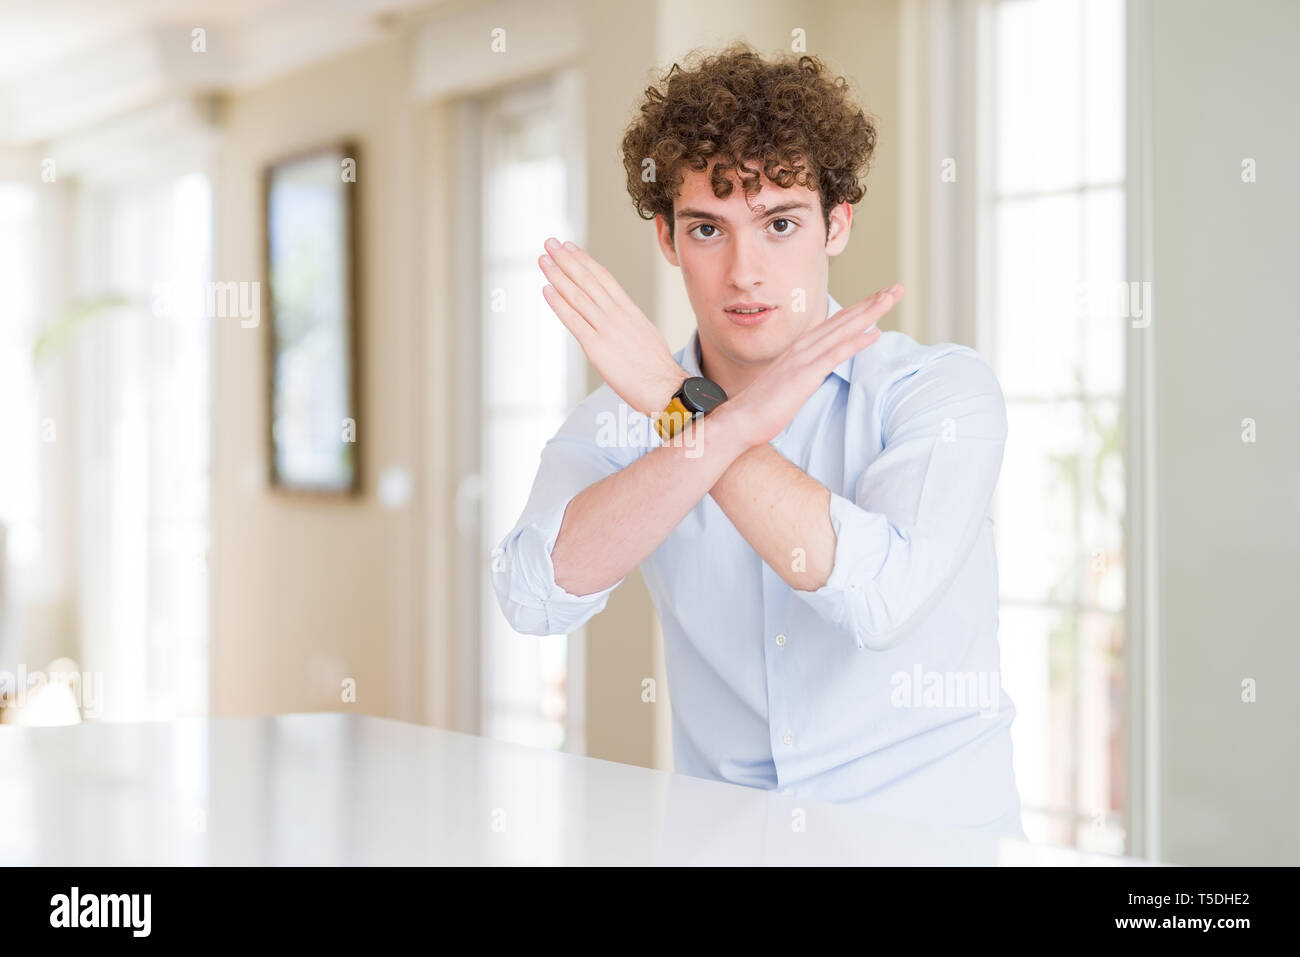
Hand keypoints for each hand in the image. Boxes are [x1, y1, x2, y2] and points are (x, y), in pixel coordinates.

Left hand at [538, 238, 686, 416]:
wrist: (666, 387)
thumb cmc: (657, 368)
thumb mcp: (645, 334)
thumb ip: (627, 322)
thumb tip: (614, 316)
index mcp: (630, 311)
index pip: (604, 278)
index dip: (585, 260)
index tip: (570, 247)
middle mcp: (618, 315)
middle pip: (588, 280)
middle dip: (567, 259)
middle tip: (550, 243)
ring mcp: (607, 330)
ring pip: (578, 296)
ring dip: (558, 275)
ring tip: (543, 260)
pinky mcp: (597, 348)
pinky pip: (574, 321)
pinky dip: (559, 304)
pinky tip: (547, 290)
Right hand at [724, 285, 904, 447]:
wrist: (740, 420)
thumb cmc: (763, 407)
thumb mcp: (790, 384)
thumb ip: (806, 372)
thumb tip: (820, 369)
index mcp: (801, 348)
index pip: (836, 323)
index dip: (860, 309)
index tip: (881, 298)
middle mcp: (803, 347)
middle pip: (843, 319)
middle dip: (871, 303)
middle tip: (895, 289)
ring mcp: (803, 359)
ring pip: (842, 330)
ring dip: (869, 313)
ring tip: (890, 298)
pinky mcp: (804, 375)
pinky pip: (834, 355)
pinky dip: (856, 342)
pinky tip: (874, 333)